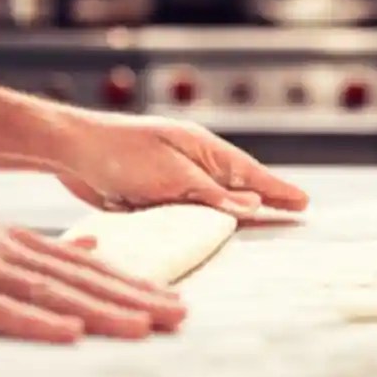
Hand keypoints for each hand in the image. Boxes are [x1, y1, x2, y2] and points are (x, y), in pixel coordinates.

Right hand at [0, 208, 186, 343]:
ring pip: (52, 293)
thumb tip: (97, 245)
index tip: (173, 299)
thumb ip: (44, 247)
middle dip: (134, 299)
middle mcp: (9, 251)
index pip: (89, 265)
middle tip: (177, 317)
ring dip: (100, 311)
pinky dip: (35, 322)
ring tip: (141, 327)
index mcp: (20, 240)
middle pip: (82, 279)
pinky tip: (67, 334)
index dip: (134, 283)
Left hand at [54, 112, 309, 216]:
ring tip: (267, 219)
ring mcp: (173, 175)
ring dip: (236, 208)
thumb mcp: (172, 178)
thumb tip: (252, 205)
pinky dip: (202, 216)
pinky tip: (212, 227)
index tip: (304, 202)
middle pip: (237, 184)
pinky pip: (186, 208)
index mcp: (203, 149)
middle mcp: (192, 161)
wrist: (72, 151)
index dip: (278, 190)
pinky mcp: (153, 191)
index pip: (250, 173)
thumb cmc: (121, 156)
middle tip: (297, 209)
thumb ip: (212, 194)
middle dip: (266, 197)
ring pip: (213, 198)